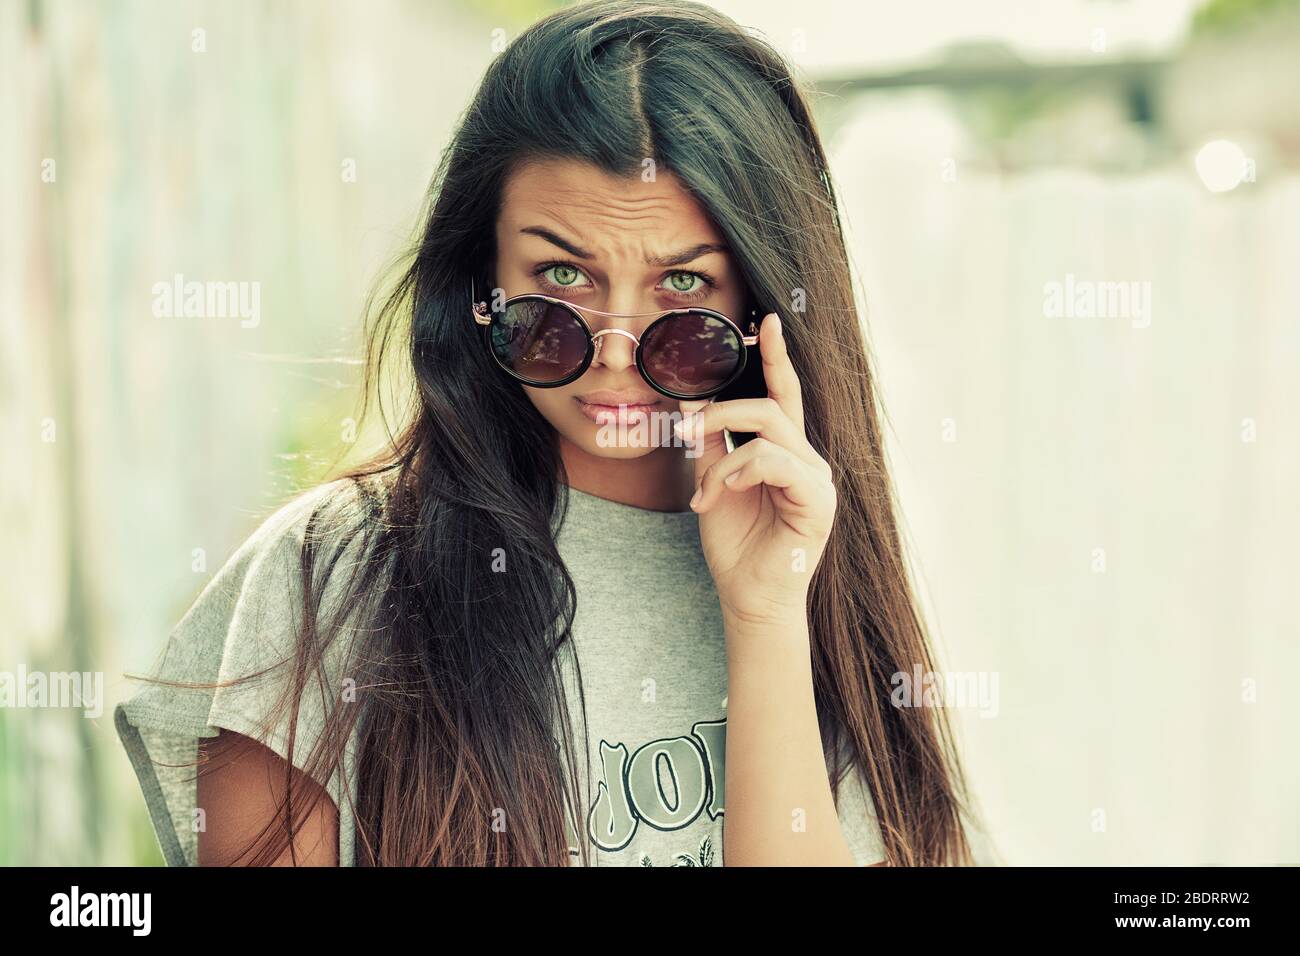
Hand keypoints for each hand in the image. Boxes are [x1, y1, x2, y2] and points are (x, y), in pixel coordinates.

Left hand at [675, 313, 836, 626]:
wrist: (748, 598)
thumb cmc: (736, 545)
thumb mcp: (713, 484)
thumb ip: (710, 444)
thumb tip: (693, 403)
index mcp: (786, 452)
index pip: (782, 394)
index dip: (775, 357)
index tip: (766, 322)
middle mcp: (807, 460)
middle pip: (766, 405)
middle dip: (717, 411)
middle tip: (682, 431)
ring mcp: (818, 479)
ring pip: (766, 431)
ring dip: (721, 458)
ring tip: (703, 494)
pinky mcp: (819, 500)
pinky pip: (774, 461)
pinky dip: (738, 473)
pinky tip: (722, 496)